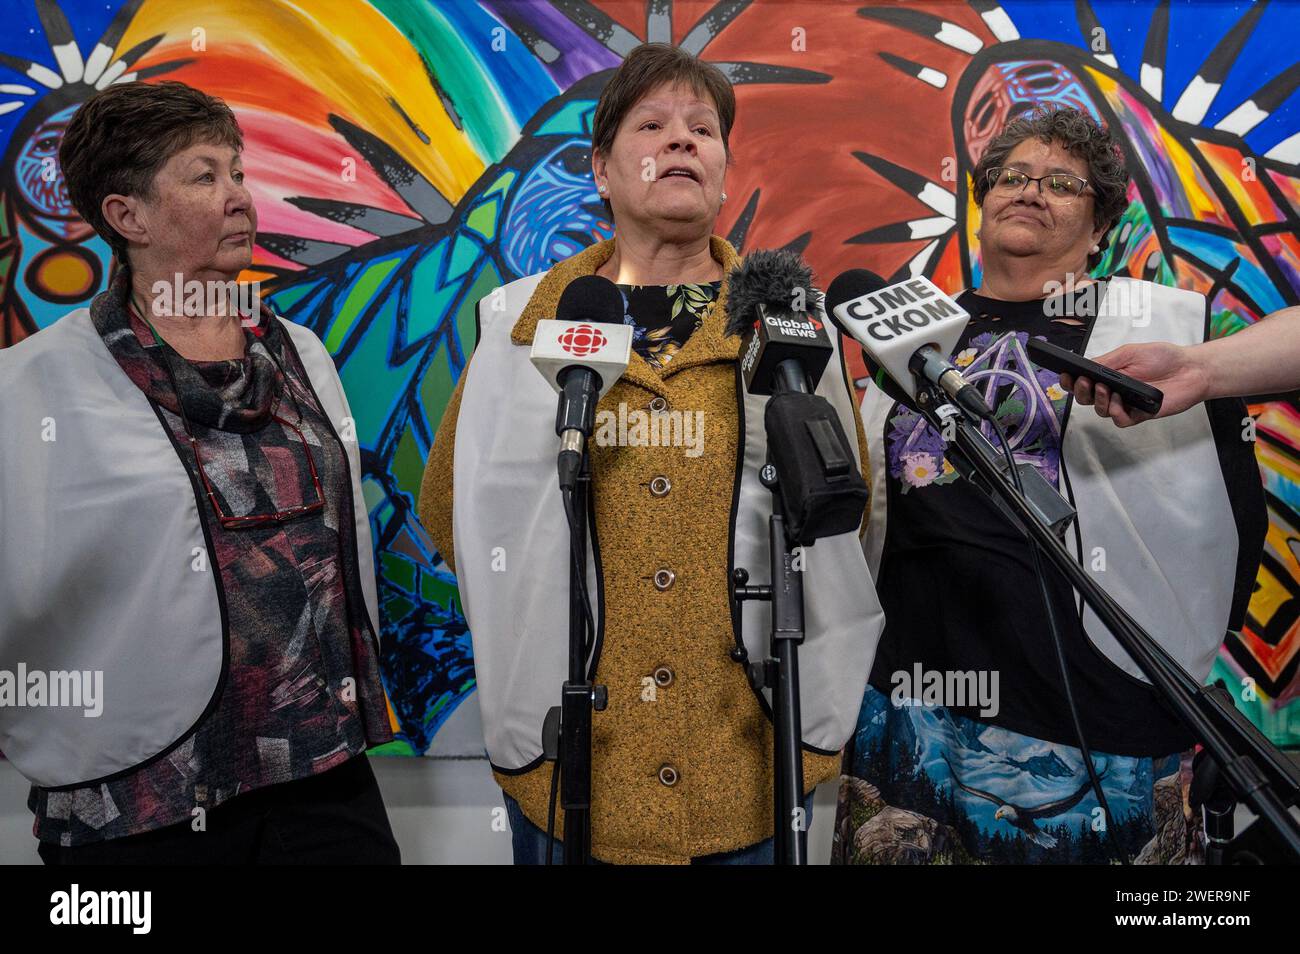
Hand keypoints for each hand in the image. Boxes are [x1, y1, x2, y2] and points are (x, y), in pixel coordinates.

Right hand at [1060, 341, 1207, 426]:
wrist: (1190, 369)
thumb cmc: (1164, 358)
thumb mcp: (1130, 353)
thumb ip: (1106, 361)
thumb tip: (1085, 366)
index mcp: (1109, 375)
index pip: (1082, 382)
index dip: (1071, 381)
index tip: (1066, 375)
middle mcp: (1114, 391)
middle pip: (1086, 399)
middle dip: (1081, 391)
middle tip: (1085, 382)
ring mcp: (1125, 404)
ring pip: (1100, 411)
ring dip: (1098, 401)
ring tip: (1104, 389)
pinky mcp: (1138, 415)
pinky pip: (1119, 420)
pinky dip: (1116, 412)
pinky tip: (1120, 400)